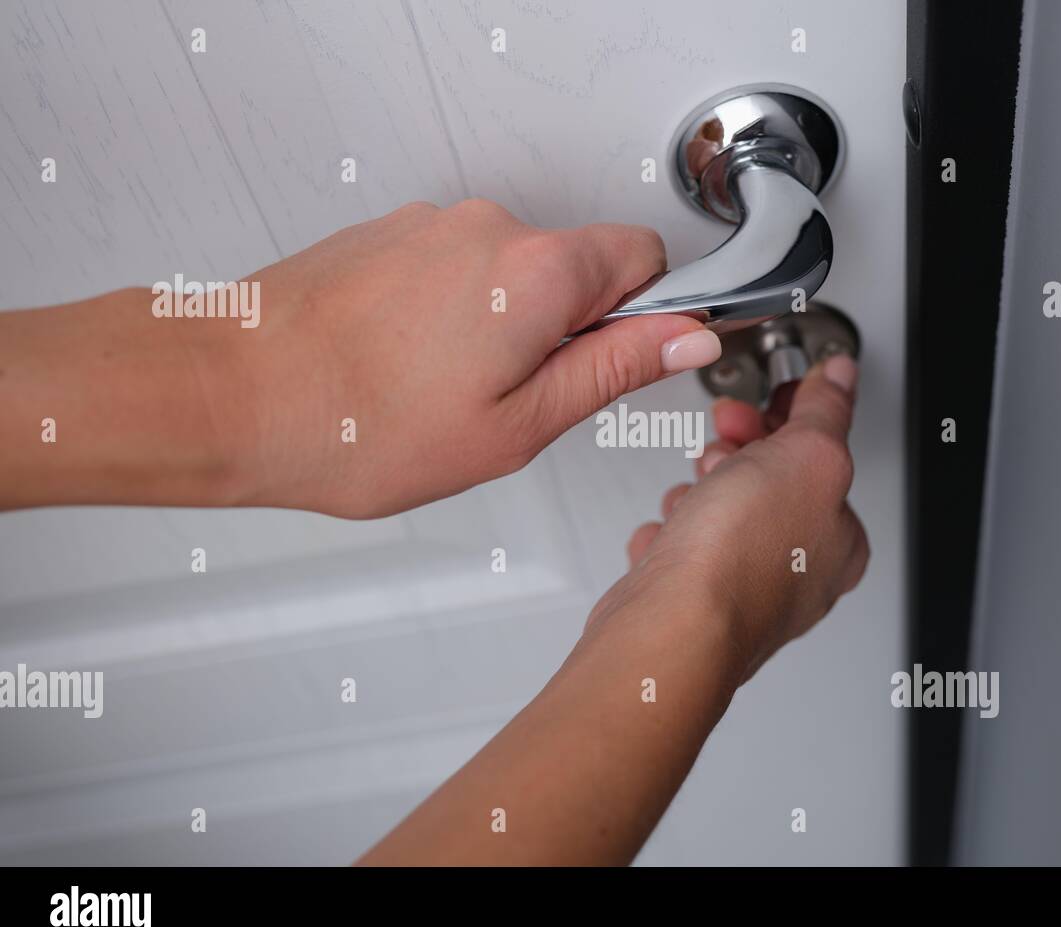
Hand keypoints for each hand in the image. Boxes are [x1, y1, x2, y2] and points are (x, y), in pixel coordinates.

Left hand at [220, 200, 719, 516]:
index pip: (646, 259)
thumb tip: (687, 336)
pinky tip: (409, 367)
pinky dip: (454, 314)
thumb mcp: (518, 424)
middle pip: (578, 266)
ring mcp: (432, 225)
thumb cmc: (358, 425)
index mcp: (537, 271)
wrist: (229, 393)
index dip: (646, 317)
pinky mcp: (388, 235)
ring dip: (505, 326)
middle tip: (515, 401)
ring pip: (514, 274)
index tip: (618, 365)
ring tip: (446, 391)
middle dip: (566, 331)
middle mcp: (488, 228)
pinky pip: (457, 271)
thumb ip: (614, 369)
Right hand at [585, 355, 869, 687]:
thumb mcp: (807, 454)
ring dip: (699, 493)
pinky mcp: (694, 605)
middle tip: (721, 445)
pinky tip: (667, 537)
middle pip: (771, 485)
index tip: (767, 399)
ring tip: (691, 496)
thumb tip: (841, 377)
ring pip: (721, 518)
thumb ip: (826, 410)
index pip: (825, 460)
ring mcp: (744, 593)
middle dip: (738, 454)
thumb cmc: (741, 557)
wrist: (669, 625)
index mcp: (841, 543)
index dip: (792, 418)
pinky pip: (679, 554)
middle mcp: (800, 576)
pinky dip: (669, 538)